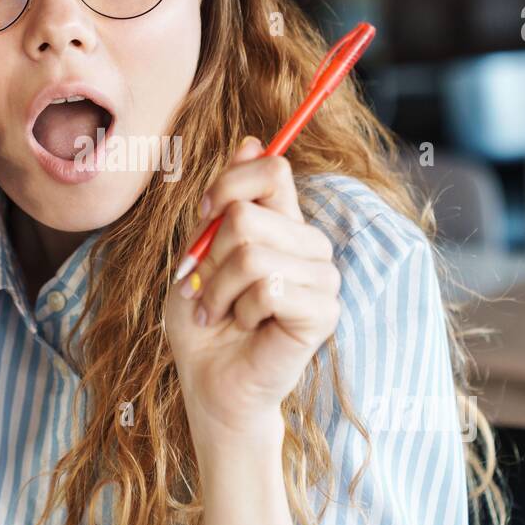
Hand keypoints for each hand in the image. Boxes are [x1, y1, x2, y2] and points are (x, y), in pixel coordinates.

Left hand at [164, 136, 341, 444]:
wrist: (210, 384)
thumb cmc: (204, 323)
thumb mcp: (199, 253)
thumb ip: (224, 203)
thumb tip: (252, 140)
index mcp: (283, 224)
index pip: (272, 169)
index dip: (227, 186)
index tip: (202, 217)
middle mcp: (309, 244)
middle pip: (248, 213)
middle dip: (209, 257)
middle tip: (207, 291)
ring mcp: (322, 277)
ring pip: (252, 252)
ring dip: (219, 289)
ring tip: (222, 313)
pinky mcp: (324, 311)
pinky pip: (270, 287)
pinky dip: (242, 310)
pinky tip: (247, 327)